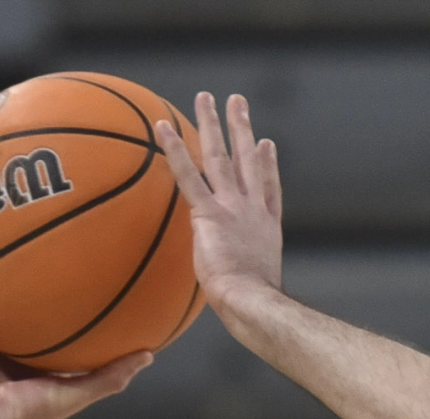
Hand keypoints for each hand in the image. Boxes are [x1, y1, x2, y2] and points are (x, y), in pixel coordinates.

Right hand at [0, 283, 150, 418]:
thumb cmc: (29, 414)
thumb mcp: (78, 393)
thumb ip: (111, 376)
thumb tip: (149, 354)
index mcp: (35, 366)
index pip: (54, 333)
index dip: (67, 312)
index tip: (85, 285)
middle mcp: (8, 352)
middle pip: (21, 313)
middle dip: (29, 287)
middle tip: (43, 253)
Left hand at [154, 92, 283, 318]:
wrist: (253, 304)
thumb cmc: (255, 310)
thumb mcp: (255, 291)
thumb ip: (244, 280)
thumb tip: (237, 302)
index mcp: (266, 229)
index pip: (268, 190)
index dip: (267, 165)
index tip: (266, 144)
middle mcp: (253, 211)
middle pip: (248, 161)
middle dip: (242, 130)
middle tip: (237, 103)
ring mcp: (233, 208)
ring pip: (221, 156)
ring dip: (212, 124)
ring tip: (206, 97)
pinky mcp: (209, 214)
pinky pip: (188, 175)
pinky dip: (174, 149)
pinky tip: (161, 126)